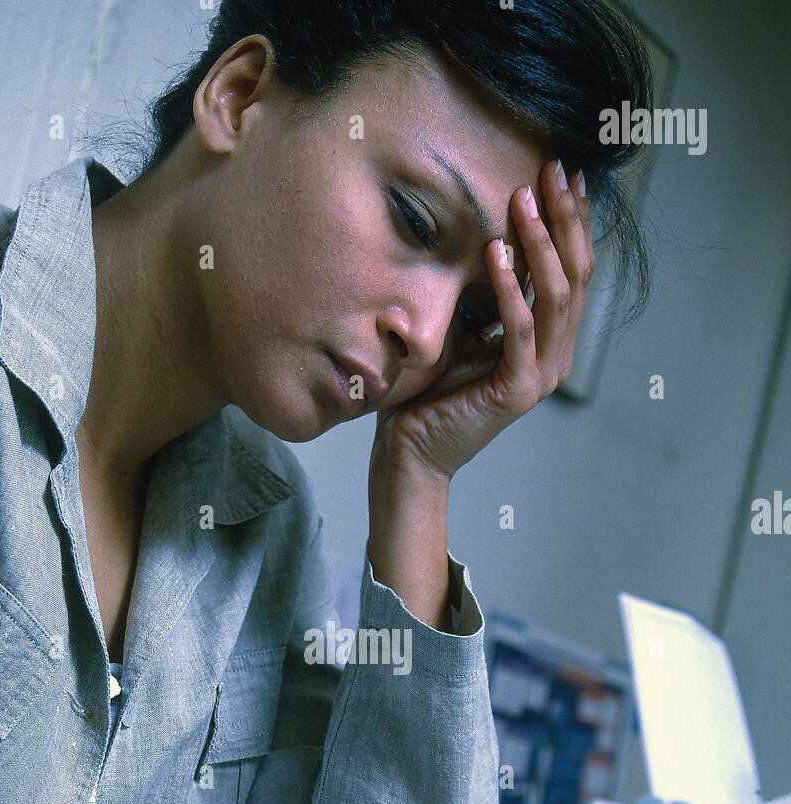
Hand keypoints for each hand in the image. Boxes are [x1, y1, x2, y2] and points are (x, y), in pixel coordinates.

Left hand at [370, 161, 594, 484]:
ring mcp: (540, 377)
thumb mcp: (465, 326)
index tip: (564, 171)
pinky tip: (496, 251)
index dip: (573, 221)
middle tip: (551, 169)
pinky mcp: (516, 392)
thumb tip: (488, 233)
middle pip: (575, 275)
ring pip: (556, 297)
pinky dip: (511, 288)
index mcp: (550, 342)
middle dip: (564, 219)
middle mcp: (555, 358)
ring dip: (539, 243)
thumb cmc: (431, 390)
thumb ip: (487, 293)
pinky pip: (521, 329)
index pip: (574, 270)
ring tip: (523, 199)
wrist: (412, 450)